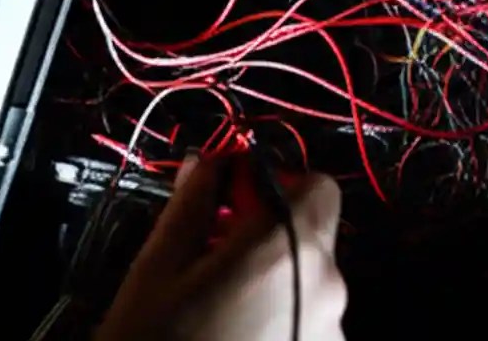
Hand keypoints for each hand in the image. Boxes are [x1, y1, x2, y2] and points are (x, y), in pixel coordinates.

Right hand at [94, 155, 346, 340]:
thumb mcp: (157, 267)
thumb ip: (193, 204)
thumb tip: (209, 163)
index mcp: (286, 250)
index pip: (316, 184)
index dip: (274, 182)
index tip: (230, 200)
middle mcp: (326, 289)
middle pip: (310, 233)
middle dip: (264, 233)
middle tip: (208, 251)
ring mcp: (330, 334)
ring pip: (308, 281)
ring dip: (269, 279)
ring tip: (212, 306)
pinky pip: (307, 321)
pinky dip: (275, 318)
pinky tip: (228, 336)